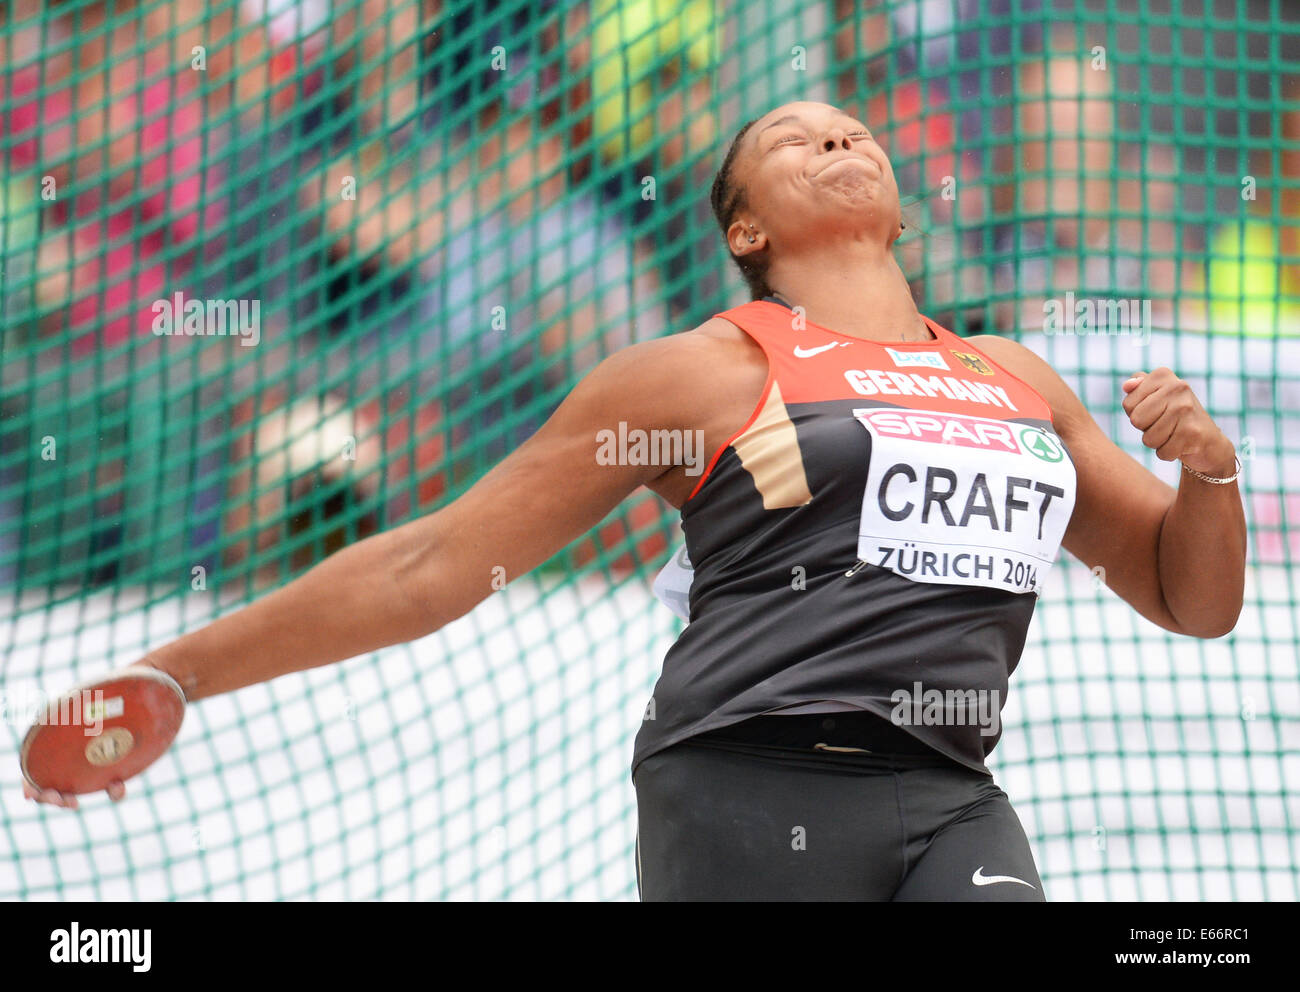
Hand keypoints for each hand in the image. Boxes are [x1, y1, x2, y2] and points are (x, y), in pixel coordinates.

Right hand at [20, 659, 165, 809]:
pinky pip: (113, 787)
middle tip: (59, 798)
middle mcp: (72, 754)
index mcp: (57, 740)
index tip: (31, 794)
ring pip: (77, 791)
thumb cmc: (107, 688)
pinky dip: (113, 792)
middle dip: (50, 797)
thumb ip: (63, 707)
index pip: (35, 768)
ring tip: (74, 803)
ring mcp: (95, 763)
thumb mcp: (80, 695)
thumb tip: (47, 717)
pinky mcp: (118, 766)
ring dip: (69, 801)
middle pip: (51, 785)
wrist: (145, 687)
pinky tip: (118, 787)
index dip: (30, 784)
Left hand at [1121, 368, 1235, 476]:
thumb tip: (1127, 385)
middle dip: (1146, 430)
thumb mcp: (1153, 398)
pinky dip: (1168, 454)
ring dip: (1157, 443)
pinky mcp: (1193, 431)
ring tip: (1174, 434)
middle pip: (1136, 421)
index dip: (1136, 415)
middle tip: (1164, 425)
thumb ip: (1136, 388)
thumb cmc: (1172, 418)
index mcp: (1163, 376)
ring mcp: (1186, 408)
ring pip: (1148, 439)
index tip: (1155, 412)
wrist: (1208, 441)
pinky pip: (1163, 452)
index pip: (1128, 405)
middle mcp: (1177, 387)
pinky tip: (1182, 445)